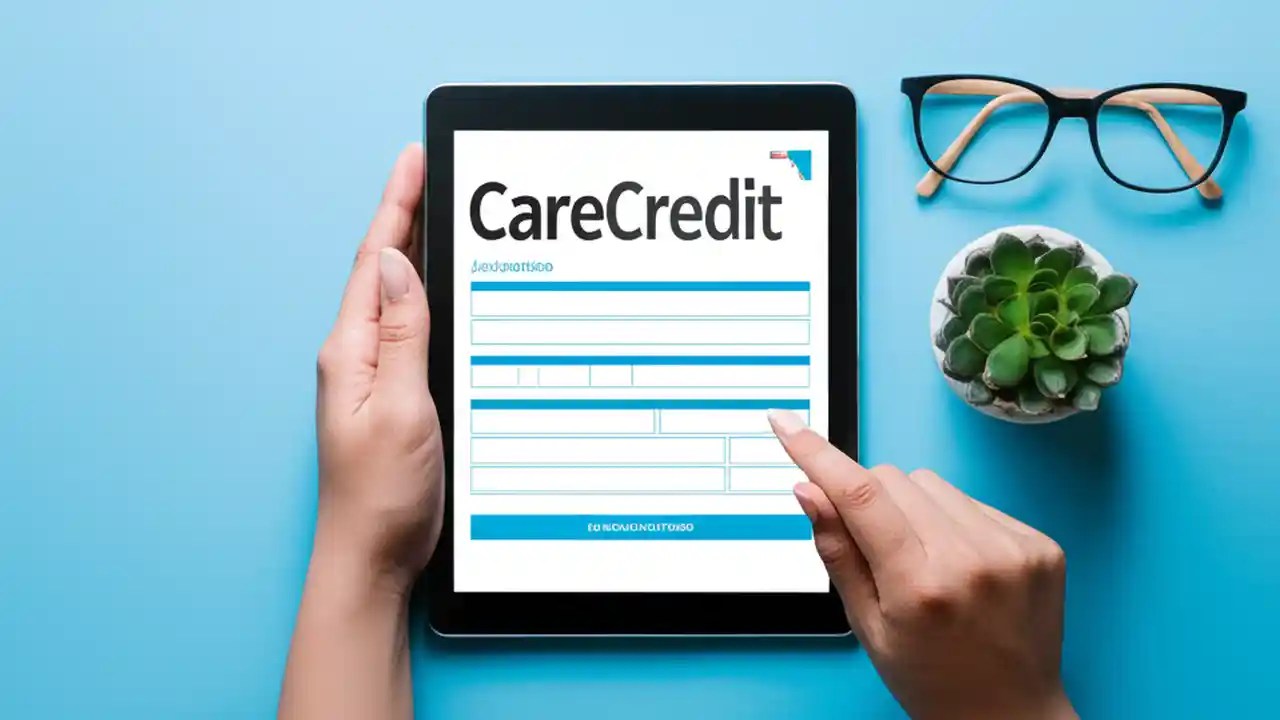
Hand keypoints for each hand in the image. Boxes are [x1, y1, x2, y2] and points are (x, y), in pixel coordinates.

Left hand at [280, 144, 439, 719]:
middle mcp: (356, 356)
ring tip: (436, 212)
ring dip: (413, 252)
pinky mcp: (390, 396)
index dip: (395, 206)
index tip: (413, 159)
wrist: (370, 558)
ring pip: (395, 297)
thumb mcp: (402, 406)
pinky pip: (407, 329)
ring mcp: (371, 376)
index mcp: (352, 350)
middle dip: (404, 216)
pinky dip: (424, 297)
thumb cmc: (382, 496)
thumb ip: (402, 332)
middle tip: (429, 171)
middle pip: (381, 270)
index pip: (374, 261)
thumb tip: (393, 261)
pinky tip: (442, 292)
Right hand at [768, 410, 1075, 719]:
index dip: (816, 454)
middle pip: (893, 480)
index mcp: (920, 587)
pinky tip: (960, 565)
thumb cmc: (932, 679)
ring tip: (923, 561)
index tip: (787, 424)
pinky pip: (973, 501)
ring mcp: (1012, 549)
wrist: (1010, 714)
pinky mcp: (1038, 543)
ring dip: (913, 507)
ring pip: (932, 483)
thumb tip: (810, 490)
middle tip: (876, 548)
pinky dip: (954, 521)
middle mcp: (970, 560)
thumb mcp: (867, 627)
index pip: (858, 496)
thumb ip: (837, 552)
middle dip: (869, 499)